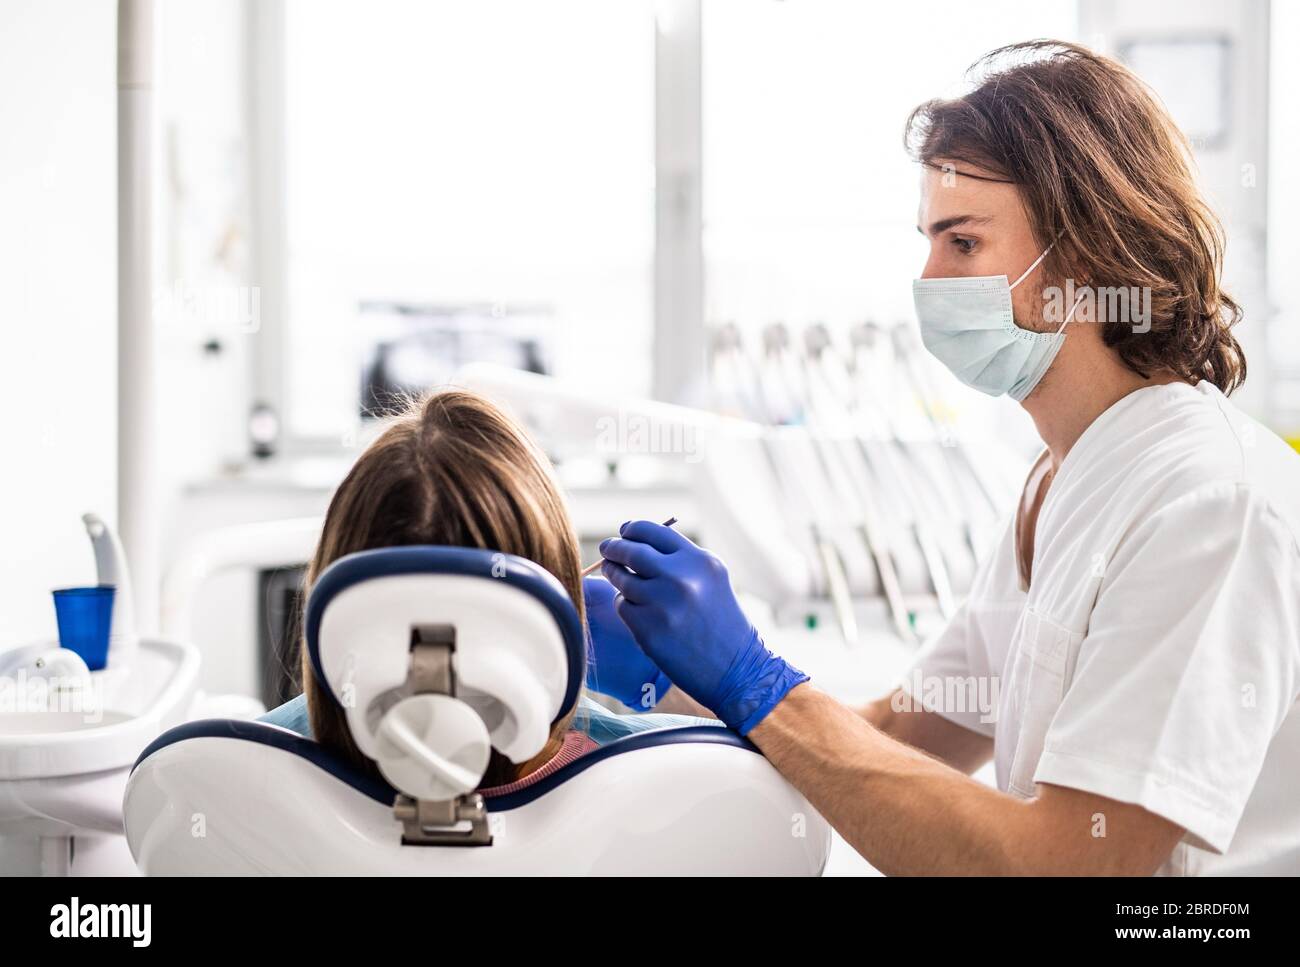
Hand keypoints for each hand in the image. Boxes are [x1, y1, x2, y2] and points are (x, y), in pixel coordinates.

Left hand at [599, 520, 808, 733]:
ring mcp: (662, 604)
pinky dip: (626, 607)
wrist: (737, 669)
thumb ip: (680, 559)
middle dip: (614, 548)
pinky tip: (641, 613)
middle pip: (630, 551)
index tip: (624, 532)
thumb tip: (634, 540)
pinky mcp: (648, 629)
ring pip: (622, 580)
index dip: (632, 529)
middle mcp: (681, 578)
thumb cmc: (721, 621)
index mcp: (698, 561)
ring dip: (616, 576)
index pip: (653, 531)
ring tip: (618, 577)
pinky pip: (623, 607)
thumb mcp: (711, 579)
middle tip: (607, 549)